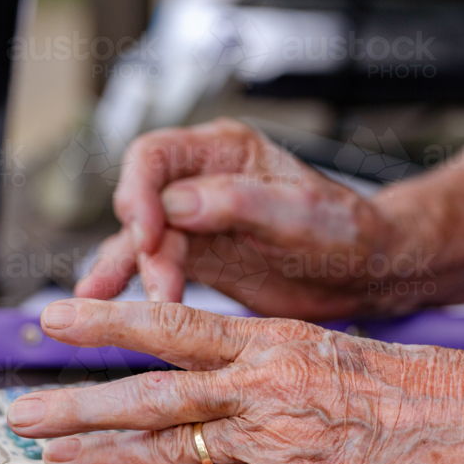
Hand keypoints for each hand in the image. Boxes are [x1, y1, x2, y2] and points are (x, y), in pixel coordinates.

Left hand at [6, 299, 463, 463]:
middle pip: (151, 395)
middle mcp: (264, 387)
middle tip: (22, 414)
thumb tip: (190, 359)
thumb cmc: (400, 377)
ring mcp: (276, 442)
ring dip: (103, 453)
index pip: (170, 325)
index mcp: (270, 341)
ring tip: (51, 457)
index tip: (54, 320)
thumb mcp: (321, 342)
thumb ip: (253, 353)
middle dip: (79, 405)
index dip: (106, 323)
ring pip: (169, 446)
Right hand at [73, 118, 424, 319]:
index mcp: (225, 152)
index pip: (154, 156)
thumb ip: (241, 203)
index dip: (139, 192)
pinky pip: (153, 269)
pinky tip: (114, 311)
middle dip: (139, 246)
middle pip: (141, 204)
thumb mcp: (301, 213)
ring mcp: (194, 222)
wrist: (364, 273)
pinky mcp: (196, 258)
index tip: (148, 234)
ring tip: (99, 306)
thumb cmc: (345, 232)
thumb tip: (178, 203)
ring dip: (127, 272)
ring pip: (140, 242)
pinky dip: (135, 288)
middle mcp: (200, 182)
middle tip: (156, 286)